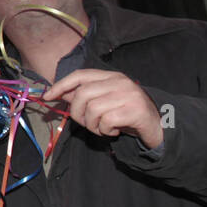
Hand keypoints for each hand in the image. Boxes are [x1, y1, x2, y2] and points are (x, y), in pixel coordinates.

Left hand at [44, 69, 163, 149]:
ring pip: (92, 109)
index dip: (61, 85)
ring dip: (93, 125)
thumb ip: (84, 96)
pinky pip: (106, 121)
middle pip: (82, 94)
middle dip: (77, 114)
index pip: (80, 75)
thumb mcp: (104, 102)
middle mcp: (120, 82)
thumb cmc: (126, 114)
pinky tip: (114, 131)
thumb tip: (59, 93)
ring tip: (103, 128)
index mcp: (111, 76)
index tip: (48, 97)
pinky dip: (105, 131)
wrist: (158, 126)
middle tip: (88, 123)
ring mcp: (129, 95)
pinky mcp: (135, 111)